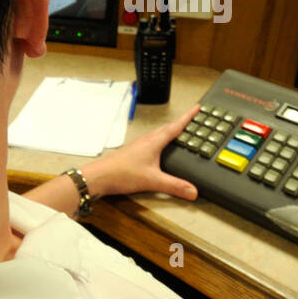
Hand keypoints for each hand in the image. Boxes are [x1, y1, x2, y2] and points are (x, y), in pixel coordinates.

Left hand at [80, 106, 200, 201]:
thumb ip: (174, 186)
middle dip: (181, 122)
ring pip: (159, 134)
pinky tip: (160, 148)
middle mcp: (147, 140)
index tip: (197, 108)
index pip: (175, 126)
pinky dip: (161, 140)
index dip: (188, 116)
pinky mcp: (134, 152)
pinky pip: (152, 141)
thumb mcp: (153, 181)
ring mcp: (139, 145)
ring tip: (179, 132)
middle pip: (168, 127)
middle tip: (192, 119)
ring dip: (171, 131)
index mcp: (154, 142)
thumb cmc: (122, 174)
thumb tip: (193, 190)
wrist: (100, 176)